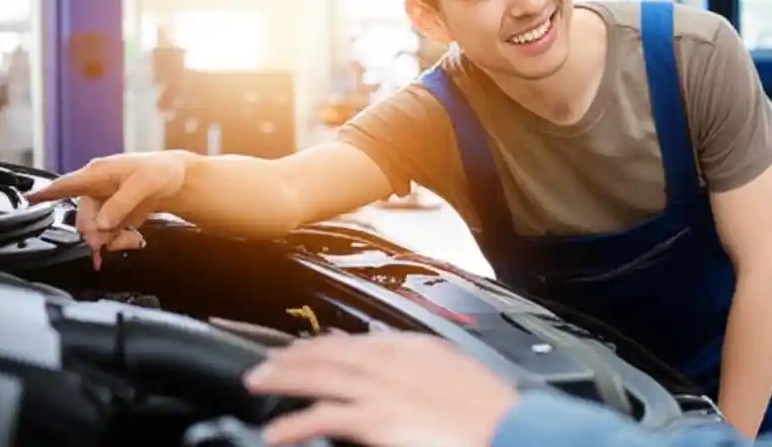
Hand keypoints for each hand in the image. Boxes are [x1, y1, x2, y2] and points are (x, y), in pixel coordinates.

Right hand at [24, 151, 192, 268]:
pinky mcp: (111, 215)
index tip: (26, 200)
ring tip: (134, 239)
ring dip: (111, 241)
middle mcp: (95, 189)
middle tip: (115, 241)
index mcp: (97, 174)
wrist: (176, 179)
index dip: (43, 194)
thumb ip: (120, 204)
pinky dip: (118, 241)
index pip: (65, 185)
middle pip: (82, 220)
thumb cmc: (159, 172)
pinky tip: (133, 240)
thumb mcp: (144, 185)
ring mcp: (102, 203)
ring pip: (94, 231)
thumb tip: (100, 224)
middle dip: (97, 235)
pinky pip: (106, 235)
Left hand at [244, 333, 519, 446]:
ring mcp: (381, 388)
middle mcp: (393, 361)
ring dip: (283, 377)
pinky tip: (274, 432)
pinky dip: (293, 424)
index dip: (330, 343)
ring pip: (318, 375)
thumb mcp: (464, 380)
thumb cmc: (497, 416)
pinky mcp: (375, 418)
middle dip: (296, 354)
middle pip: (331, 351)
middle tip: (270, 361)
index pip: (361, 340)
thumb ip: (434, 374)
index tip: (312, 347)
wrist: (513, 432)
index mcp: (417, 349)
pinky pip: (321, 417)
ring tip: (258, 383)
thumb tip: (420, 382)